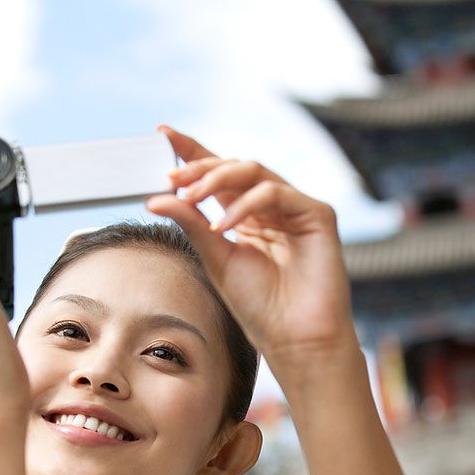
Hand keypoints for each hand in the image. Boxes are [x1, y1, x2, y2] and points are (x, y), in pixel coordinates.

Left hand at [145, 126, 358, 369]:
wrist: (294, 339)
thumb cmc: (260, 306)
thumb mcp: (215, 258)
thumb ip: (191, 224)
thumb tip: (156, 197)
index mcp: (246, 215)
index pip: (218, 173)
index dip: (192, 151)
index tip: (162, 136)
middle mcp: (271, 206)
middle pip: (234, 166)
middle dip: (200, 165)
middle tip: (172, 176)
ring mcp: (295, 208)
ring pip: (254, 171)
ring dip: (218, 178)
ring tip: (192, 197)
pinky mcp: (317, 214)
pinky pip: (276, 193)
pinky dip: (246, 204)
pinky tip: (224, 225)